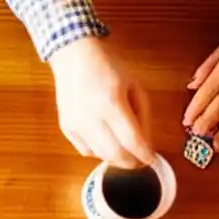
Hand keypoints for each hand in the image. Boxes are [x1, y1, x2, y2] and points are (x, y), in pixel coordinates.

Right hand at [49, 37, 155, 168]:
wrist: (74, 56)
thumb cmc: (107, 67)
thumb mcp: (134, 86)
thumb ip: (143, 116)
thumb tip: (146, 143)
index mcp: (112, 103)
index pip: (132, 141)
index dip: (145, 155)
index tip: (152, 159)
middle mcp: (91, 117)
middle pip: (114, 154)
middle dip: (131, 162)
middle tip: (140, 160)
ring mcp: (76, 124)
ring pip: (99, 155)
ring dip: (115, 158)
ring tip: (125, 151)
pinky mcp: (66, 126)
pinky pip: (84, 149)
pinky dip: (98, 151)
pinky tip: (105, 142)